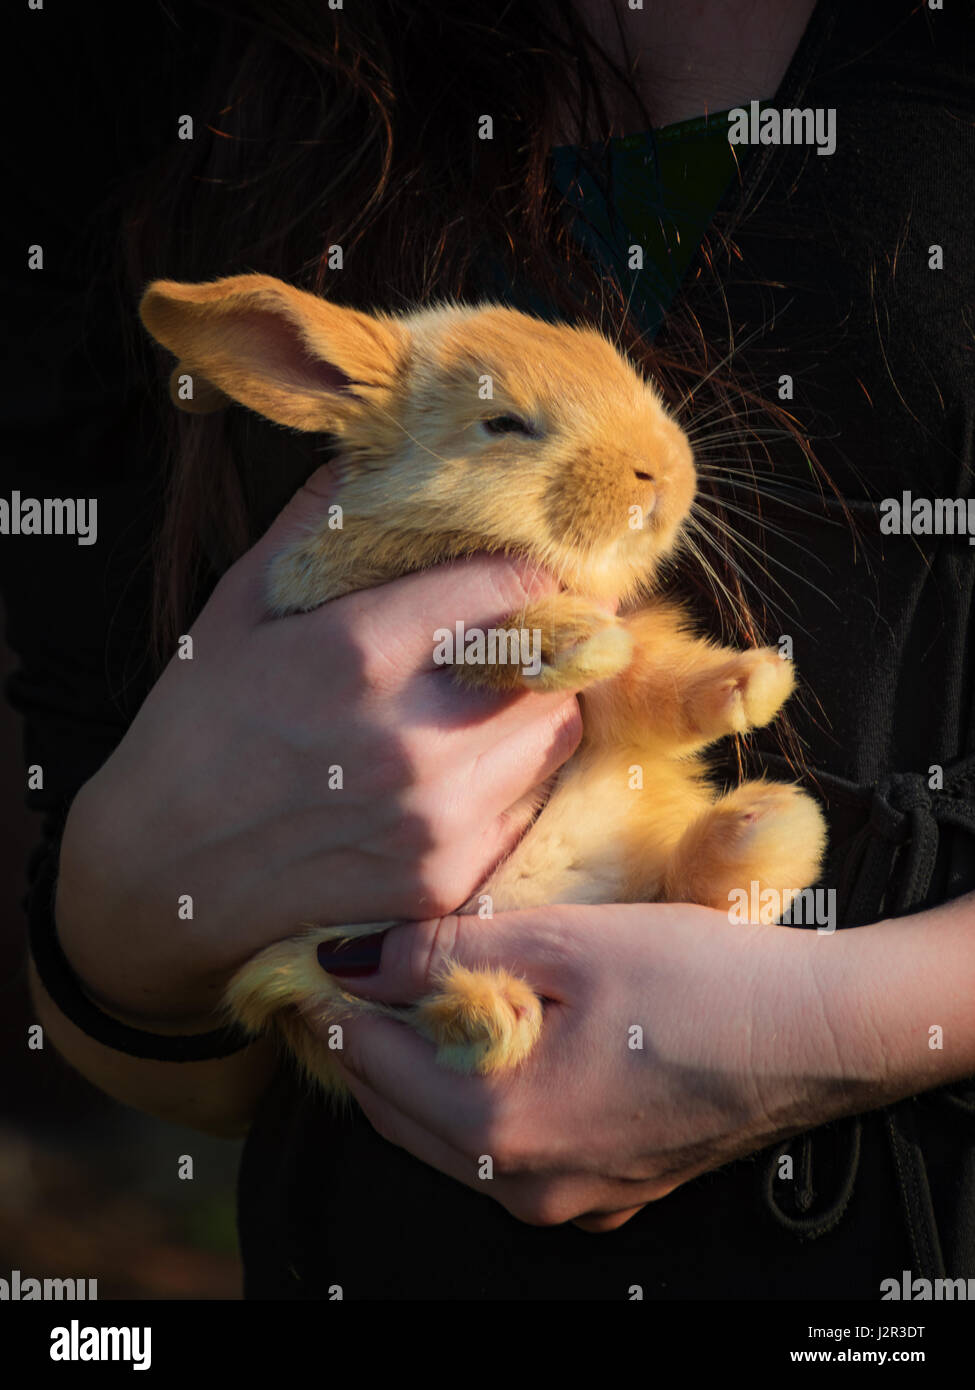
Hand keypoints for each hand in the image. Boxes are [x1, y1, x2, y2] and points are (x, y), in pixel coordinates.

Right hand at [55, 464, 581, 1027]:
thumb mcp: (238, 608)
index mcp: (358, 654)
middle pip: (556, 663)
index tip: (536, 568)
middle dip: (547, 637)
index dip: (536, 569)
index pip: (515, 587)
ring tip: (485, 698)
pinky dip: (512, 776)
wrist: (157, 877)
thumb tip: (374, 452)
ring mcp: (437, 820)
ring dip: (536, 706)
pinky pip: (529, 805)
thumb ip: (319, 526)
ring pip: (556, 736)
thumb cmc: (194, 730)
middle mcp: (412, 740)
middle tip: (520, 632)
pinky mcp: (446, 880)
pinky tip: (460, 767)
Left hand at [311, 902, 920, 1231]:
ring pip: (447, 1138)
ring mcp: (565, 1198)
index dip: (331, 1007)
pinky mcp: (602, 1192)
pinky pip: (504, 1153)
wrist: (814, 1036)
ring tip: (411, 997)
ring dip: (415, 1073)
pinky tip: (490, 1040)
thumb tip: (349, 959)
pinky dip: (473, 1099)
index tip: (307, 961)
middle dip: (364, 1045)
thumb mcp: (563, 943)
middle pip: (397, 1113)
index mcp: (499, 1124)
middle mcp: (523, 1183)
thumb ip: (446, 953)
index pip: (369, 1066)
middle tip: (352, 974)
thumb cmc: (697, 981)